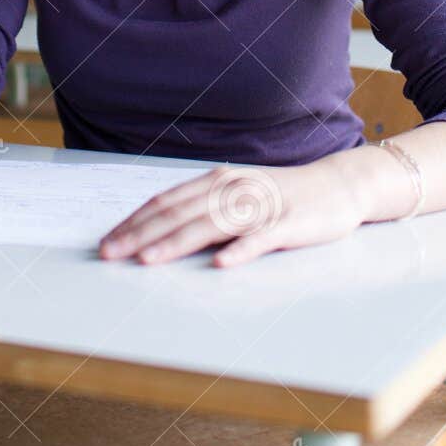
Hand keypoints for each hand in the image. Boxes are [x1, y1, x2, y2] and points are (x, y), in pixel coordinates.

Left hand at [98, 160, 366, 267]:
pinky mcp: (289, 225)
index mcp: (217, 181)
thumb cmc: (281, 196)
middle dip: (140, 235)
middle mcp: (233, 189)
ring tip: (148, 259)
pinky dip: (239, 251)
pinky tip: (220, 264)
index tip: (107, 241)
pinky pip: (260, 239)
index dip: (134, 221)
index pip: (166, 201)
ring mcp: (261, 206)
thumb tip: (159, 228)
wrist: (338, 185)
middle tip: (109, 254)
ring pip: (211, 225)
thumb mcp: (237, 195)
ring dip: (177, 242)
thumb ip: (203, 208)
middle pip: (179, 213)